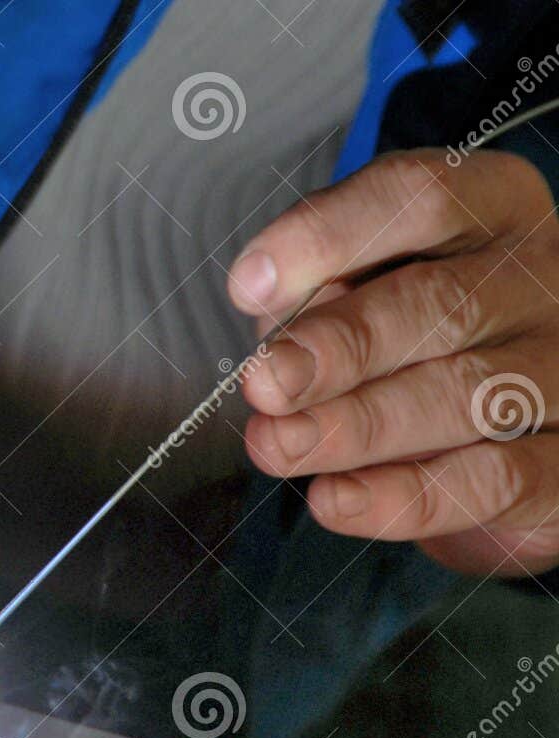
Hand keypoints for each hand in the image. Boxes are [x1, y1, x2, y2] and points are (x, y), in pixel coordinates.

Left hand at [229, 148, 558, 576]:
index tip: (248, 285)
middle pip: (439, 304)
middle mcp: (543, 276)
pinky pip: (493, 480)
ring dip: (354, 427)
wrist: (513, 419)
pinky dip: (404, 496)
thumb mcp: (367, 283)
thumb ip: (324, 290)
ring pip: (463, 394)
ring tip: (277, 446)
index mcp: (491, 207)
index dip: (327, 238)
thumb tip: (281, 321)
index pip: (418, 199)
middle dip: (337, 349)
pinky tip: (334, 499)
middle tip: (265, 384)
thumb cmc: (416, 332)